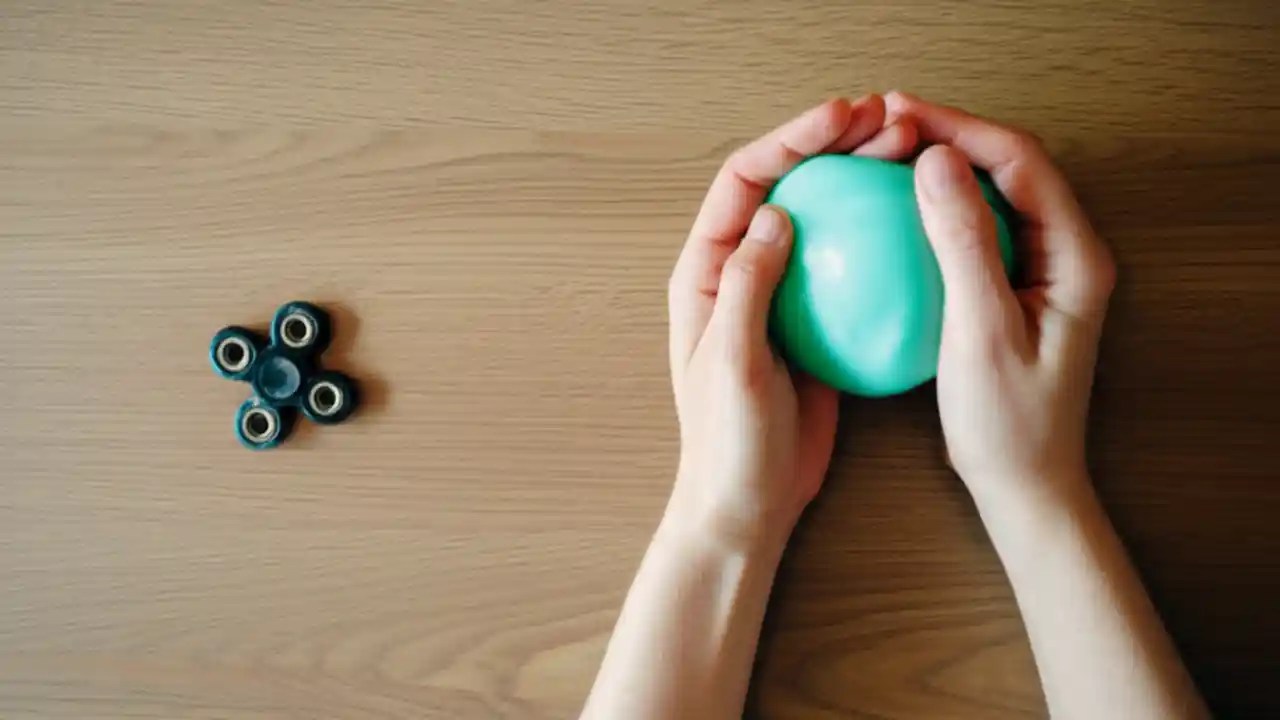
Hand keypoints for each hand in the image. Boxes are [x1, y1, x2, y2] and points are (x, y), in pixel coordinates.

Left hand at [666, 95, 917, 543]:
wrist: (749, 500)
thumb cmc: (729, 441)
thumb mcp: (734, 364)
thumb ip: (747, 288)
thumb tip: (776, 214)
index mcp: (705, 270)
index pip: (743, 181)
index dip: (790, 138)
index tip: (842, 117)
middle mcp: (738, 268)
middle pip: (786, 182)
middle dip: (831, 141)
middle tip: (889, 120)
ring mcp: (780, 290)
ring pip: (823, 214)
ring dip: (861, 177)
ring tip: (910, 150)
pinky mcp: (813, 316)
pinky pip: (848, 260)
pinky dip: (879, 234)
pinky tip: (919, 220)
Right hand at [885, 92, 1116, 504]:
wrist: (1024, 484)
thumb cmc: (1008, 422)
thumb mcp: (981, 330)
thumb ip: (963, 243)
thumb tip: (934, 160)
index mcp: (1073, 254)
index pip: (1020, 161)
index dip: (960, 126)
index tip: (899, 114)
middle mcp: (1064, 251)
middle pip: (1010, 166)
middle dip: (949, 134)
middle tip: (883, 124)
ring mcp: (1039, 269)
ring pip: (991, 193)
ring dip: (940, 167)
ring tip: (882, 153)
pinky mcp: (1011, 288)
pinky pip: (974, 229)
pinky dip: (934, 210)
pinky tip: (891, 210)